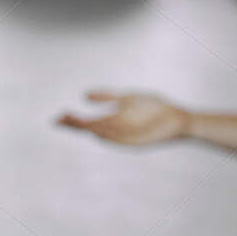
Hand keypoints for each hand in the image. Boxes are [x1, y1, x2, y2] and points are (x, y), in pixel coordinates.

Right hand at [57, 90, 189, 145]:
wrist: (176, 119)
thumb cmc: (152, 107)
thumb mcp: (126, 98)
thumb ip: (106, 96)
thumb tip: (84, 95)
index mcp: (111, 123)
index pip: (87, 123)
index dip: (73, 121)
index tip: (59, 117)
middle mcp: (116, 132)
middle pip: (91, 129)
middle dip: (78, 125)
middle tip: (63, 120)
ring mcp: (126, 136)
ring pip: (103, 134)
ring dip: (91, 129)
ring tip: (77, 122)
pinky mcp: (137, 141)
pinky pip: (119, 138)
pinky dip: (110, 135)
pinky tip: (98, 129)